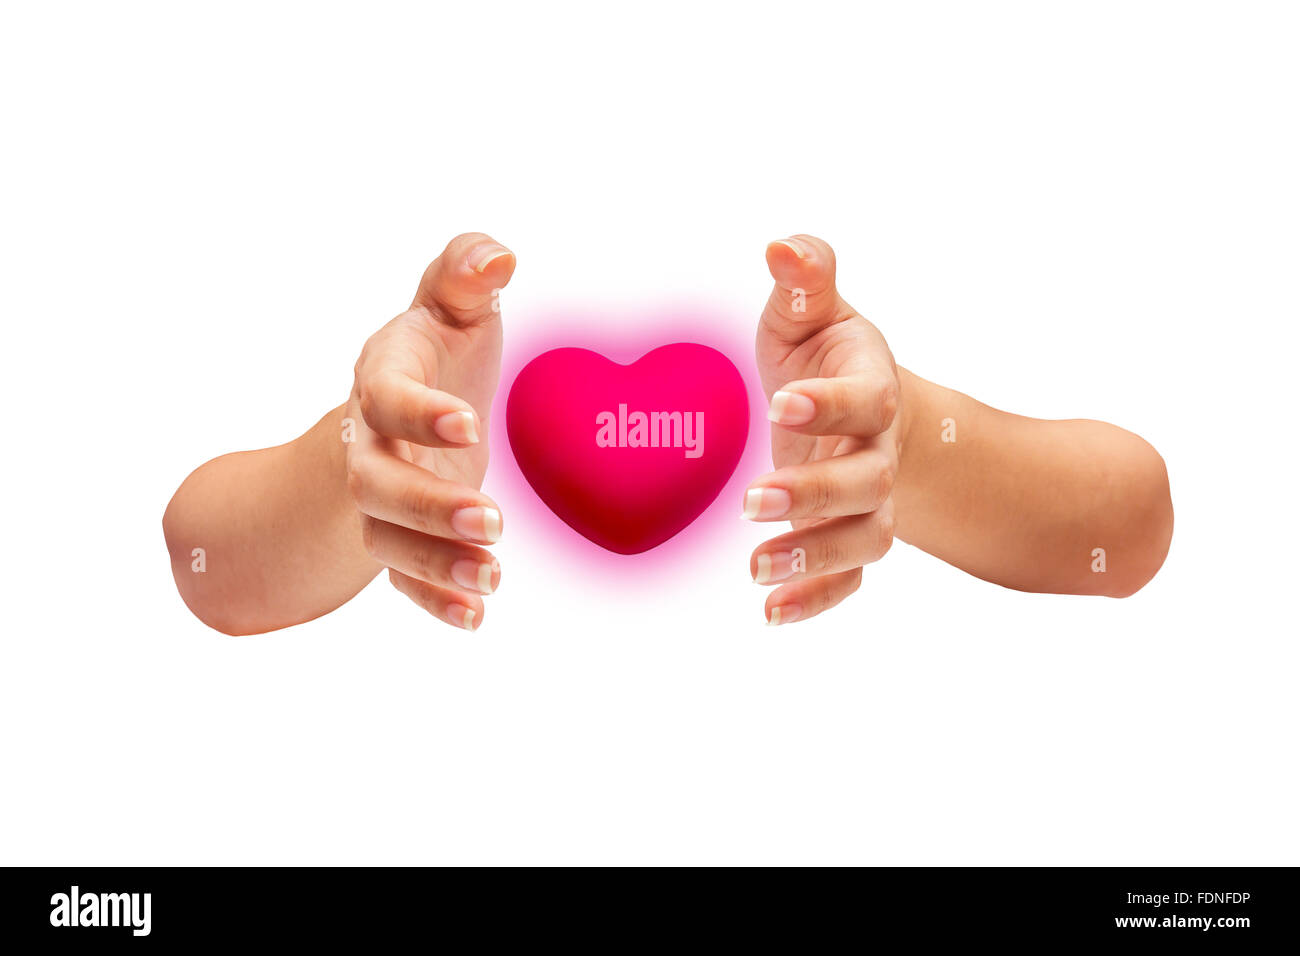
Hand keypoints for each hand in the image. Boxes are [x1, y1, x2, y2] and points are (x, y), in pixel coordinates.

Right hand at [345, 233, 514, 629]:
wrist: (404, 406)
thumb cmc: (438, 344)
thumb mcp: (453, 302)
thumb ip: (467, 271)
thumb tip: (501, 256)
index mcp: (382, 376)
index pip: (386, 396)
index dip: (419, 412)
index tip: (469, 425)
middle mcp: (369, 442)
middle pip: (374, 483)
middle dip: (426, 506)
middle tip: (492, 521)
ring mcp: (380, 494)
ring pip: (385, 538)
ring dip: (433, 562)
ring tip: (491, 578)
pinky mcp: (399, 534)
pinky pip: (401, 576)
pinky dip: (433, 597)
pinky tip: (476, 615)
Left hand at [746, 235, 903, 625]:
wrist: (862, 412)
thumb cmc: (826, 356)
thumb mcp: (813, 313)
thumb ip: (804, 280)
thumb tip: (779, 245)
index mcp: (873, 389)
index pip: (865, 400)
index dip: (829, 404)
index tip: (780, 402)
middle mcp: (878, 451)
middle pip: (868, 482)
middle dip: (814, 493)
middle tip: (750, 501)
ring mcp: (870, 501)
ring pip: (865, 538)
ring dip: (815, 555)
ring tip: (755, 569)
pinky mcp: (850, 534)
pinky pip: (850, 578)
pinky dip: (817, 597)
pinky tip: (771, 611)